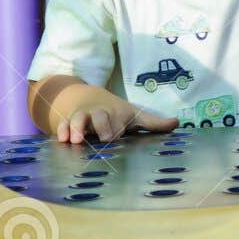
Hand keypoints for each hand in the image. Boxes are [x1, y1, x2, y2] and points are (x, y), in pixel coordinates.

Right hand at [56, 97, 178, 144]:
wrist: (86, 97)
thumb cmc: (114, 112)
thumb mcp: (133, 115)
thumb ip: (153, 122)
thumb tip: (177, 123)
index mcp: (115, 114)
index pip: (117, 119)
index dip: (116, 127)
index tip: (116, 135)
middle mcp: (99, 114)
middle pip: (99, 117)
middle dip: (101, 126)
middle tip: (104, 138)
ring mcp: (82, 117)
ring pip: (79, 120)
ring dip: (77, 128)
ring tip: (75, 140)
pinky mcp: (68, 122)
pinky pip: (62, 124)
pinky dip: (61, 130)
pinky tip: (61, 141)